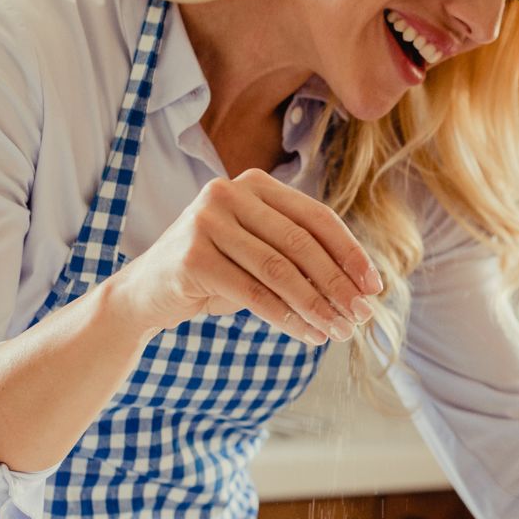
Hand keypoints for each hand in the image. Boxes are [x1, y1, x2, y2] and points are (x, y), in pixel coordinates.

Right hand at [105, 169, 382, 346]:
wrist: (145, 295)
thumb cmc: (216, 273)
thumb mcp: (261, 256)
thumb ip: (302, 257)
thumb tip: (362, 287)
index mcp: (254, 183)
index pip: (316, 217)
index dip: (350, 252)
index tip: (374, 287)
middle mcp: (228, 192)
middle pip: (301, 243)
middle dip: (338, 283)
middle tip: (362, 316)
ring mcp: (206, 221)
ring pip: (280, 270)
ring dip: (317, 305)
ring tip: (339, 331)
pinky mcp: (191, 256)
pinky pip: (254, 292)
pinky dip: (288, 317)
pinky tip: (309, 335)